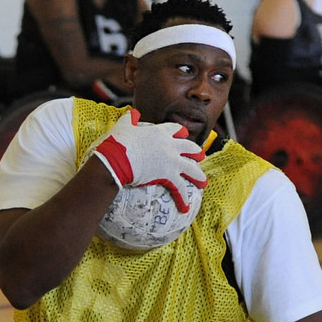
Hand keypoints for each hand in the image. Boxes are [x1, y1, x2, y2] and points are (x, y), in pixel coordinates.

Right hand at [91, 111, 207, 210]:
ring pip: (191, 169)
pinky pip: (179, 189)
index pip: (175, 129)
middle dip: (196, 152)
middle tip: (201, 156)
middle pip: (189, 148)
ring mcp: (171, 161)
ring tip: (203, 182)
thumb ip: (130, 119)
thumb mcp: (124, 126)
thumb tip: (133, 113)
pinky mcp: (168, 175)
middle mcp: (170, 145)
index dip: (180, 132)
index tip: (183, 135)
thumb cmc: (118, 142)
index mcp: (160, 132)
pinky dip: (183, 199)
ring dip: (198, 176)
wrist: (117, 158)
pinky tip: (186, 208)